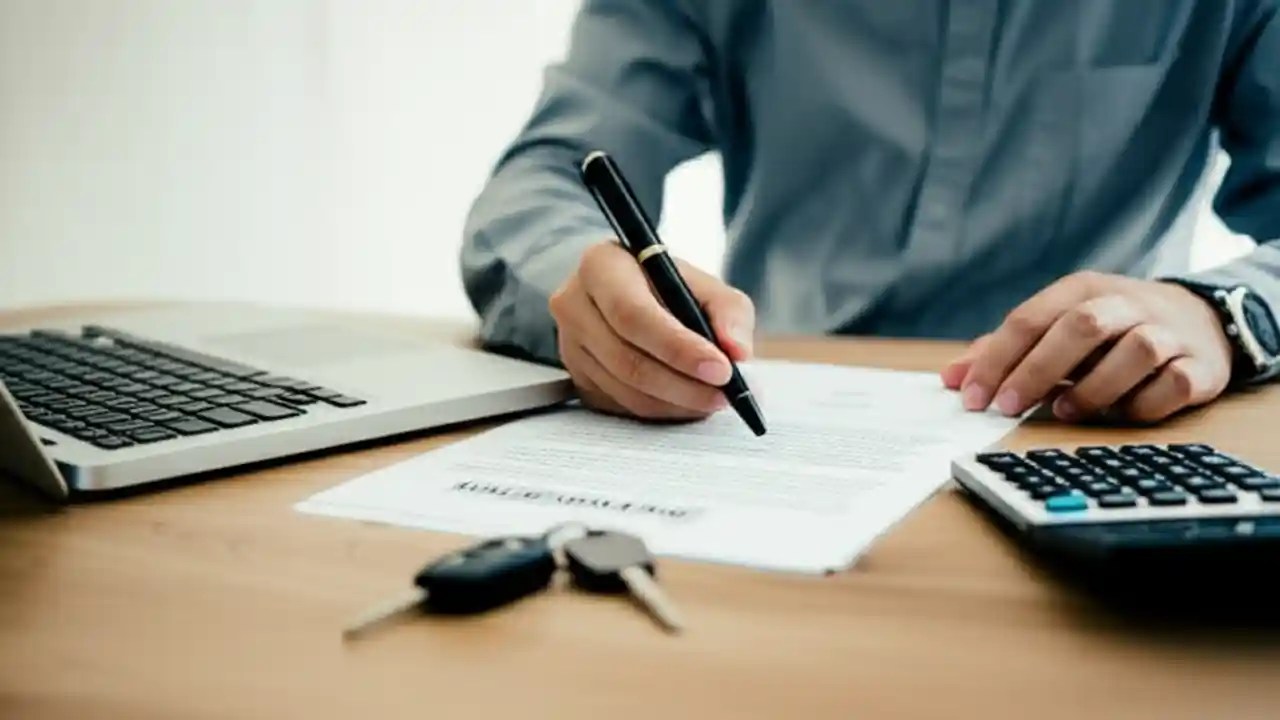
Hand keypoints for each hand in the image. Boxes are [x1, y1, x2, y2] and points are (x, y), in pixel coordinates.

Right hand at [549, 240, 754, 419]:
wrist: (628, 293)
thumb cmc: (667, 286)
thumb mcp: (704, 285)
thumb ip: (729, 312)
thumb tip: (737, 352)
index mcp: (600, 265)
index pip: (633, 314)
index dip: (678, 347)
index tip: (721, 369)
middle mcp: (573, 304)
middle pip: (627, 359)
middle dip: (682, 384)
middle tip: (723, 394)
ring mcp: (569, 344)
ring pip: (625, 389)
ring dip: (675, 402)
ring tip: (712, 399)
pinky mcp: (576, 377)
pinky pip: (620, 405)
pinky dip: (660, 410)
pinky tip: (686, 401)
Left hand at [941, 271, 1232, 422]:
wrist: (1199, 318)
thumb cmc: (1108, 330)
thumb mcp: (1056, 327)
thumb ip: (1004, 351)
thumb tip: (951, 379)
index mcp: (1081, 290)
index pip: (1030, 319)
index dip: (997, 359)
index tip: (973, 398)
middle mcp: (1126, 304)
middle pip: (1081, 326)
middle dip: (1038, 369)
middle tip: (1009, 407)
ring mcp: (1168, 332)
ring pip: (1136, 350)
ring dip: (1095, 386)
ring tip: (1064, 410)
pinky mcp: (1201, 365)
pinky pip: (1174, 383)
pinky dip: (1146, 403)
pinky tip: (1122, 413)